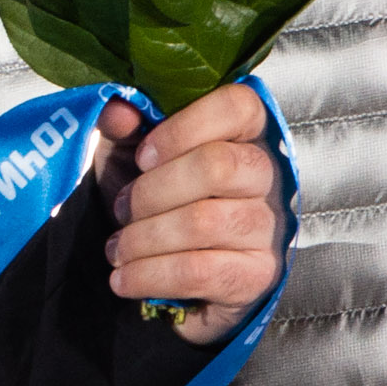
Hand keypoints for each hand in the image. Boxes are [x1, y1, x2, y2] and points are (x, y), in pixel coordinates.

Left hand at [96, 83, 286, 343]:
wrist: (163, 273)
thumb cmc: (154, 200)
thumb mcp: (129, 154)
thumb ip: (124, 125)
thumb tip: (117, 111)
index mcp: (242, 134)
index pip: (239, 106)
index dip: (184, 127)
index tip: (142, 156)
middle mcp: (269, 177)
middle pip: (219, 165)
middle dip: (152, 191)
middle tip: (121, 209)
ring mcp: (269, 228)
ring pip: (204, 222)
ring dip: (143, 238)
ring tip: (117, 249)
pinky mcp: (258, 276)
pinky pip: (200, 272)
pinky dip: (149, 275)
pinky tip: (124, 279)